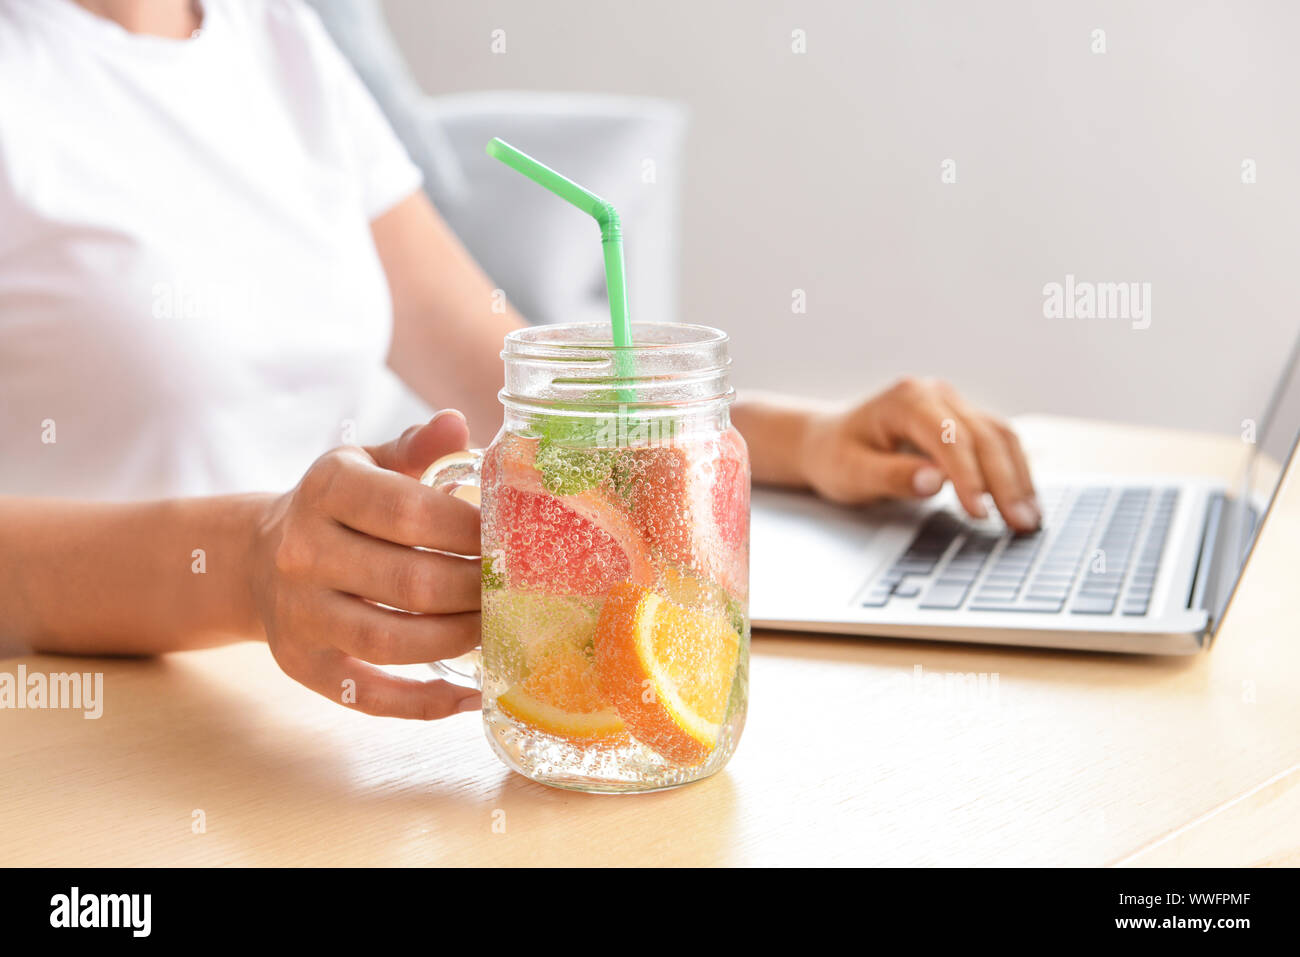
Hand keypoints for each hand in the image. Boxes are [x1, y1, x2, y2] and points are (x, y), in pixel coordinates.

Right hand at [249, 410, 482, 718]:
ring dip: (459, 639)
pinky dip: (425, 703)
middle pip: (412, 583)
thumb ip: (416, 448)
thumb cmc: (339, 507)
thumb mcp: (368, 463)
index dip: (471, 530)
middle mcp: (303, 552)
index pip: (412, 513)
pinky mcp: (303, 664)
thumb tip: (458, 424)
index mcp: (328, 490)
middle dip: (476, 590)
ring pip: (393, 642)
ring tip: (497, 628)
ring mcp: (299, 614)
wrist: (256, 556)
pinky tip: (471, 694)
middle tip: (514, 590)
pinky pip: (370, 695)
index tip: (508, 539)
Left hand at [798, 378, 1039, 530]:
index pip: (950, 437)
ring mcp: (953, 405)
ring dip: (1019, 478)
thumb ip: (892, 477)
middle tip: (1021, 524)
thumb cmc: (836, 457)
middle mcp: (936, 394)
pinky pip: (998, 444)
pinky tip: (1024, 502)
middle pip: (985, 435)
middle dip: (1006, 482)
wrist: (828, 442)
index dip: (968, 476)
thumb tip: (935, 482)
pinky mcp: (964, 422)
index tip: (979, 513)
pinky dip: (1014, 472)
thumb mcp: (852, 473)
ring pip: (1001, 437)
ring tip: (1030, 519)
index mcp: (907, 399)